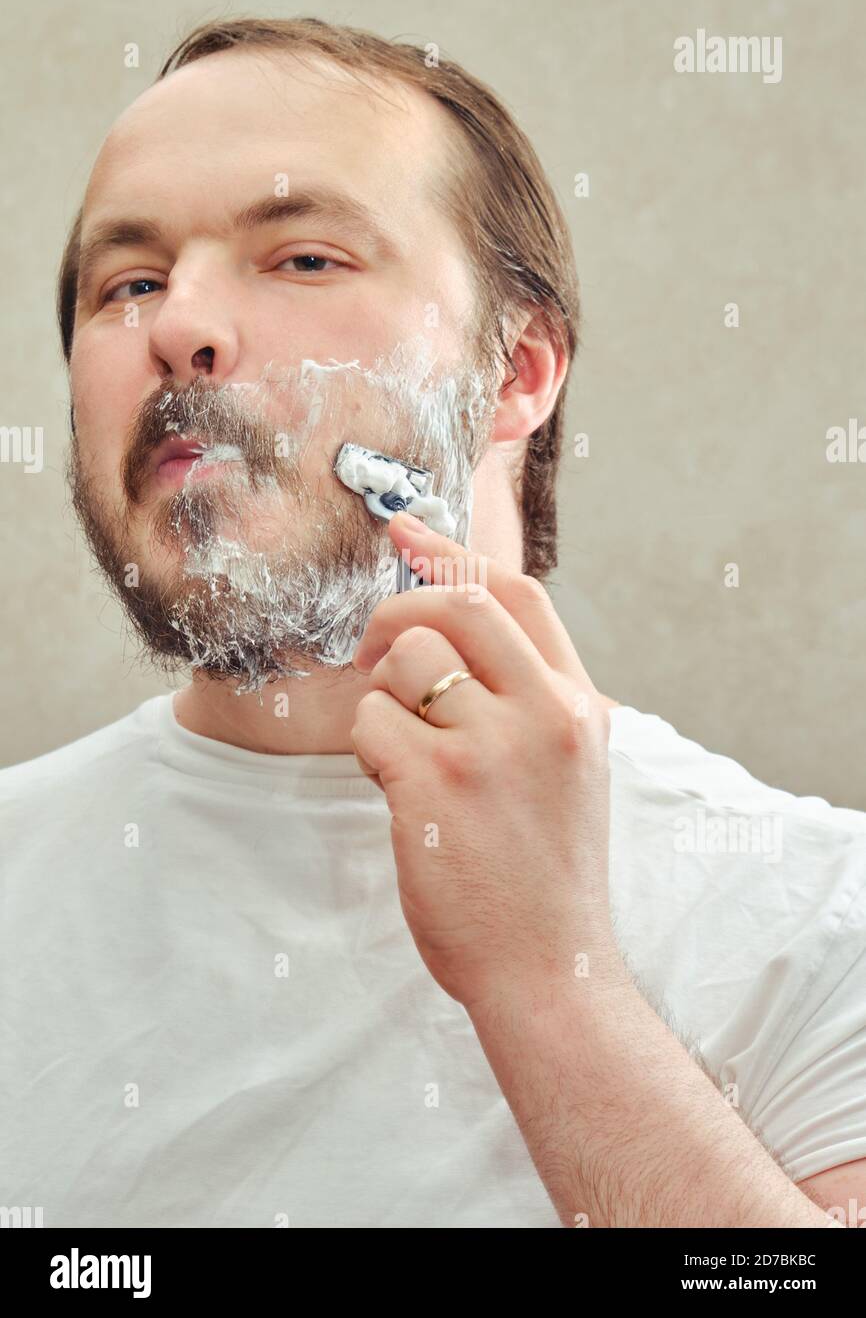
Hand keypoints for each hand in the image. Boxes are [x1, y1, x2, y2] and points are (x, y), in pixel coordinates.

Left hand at [350, 511, 618, 1016]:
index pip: (519, 594)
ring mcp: (491, 747)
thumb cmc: (548, 875)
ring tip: (401, 752)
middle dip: (398, 609)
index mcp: (581, 705)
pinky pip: (372, 723)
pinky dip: (369, 748)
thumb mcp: (572, 771)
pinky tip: (395, 789)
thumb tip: (456, 626)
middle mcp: (545, 713)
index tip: (406, 535)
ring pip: (405, 660)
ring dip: (382, 696)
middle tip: (373, 650)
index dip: (453, 554)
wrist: (551, 970)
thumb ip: (531, 700)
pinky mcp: (435, 785)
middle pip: (457, 602)